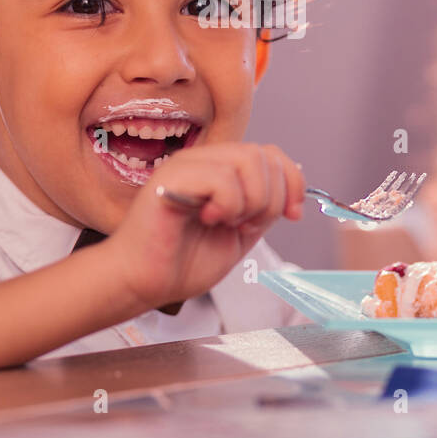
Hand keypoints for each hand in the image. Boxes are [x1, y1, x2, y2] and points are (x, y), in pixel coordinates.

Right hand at [104, 142, 304, 309]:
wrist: (144, 283)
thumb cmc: (181, 263)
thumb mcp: (240, 235)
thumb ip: (263, 208)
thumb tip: (292, 186)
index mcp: (220, 170)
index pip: (270, 153)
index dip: (292, 181)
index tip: (292, 214)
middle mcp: (204, 160)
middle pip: (263, 155)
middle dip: (270, 198)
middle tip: (246, 226)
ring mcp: (187, 165)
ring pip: (247, 161)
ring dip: (249, 201)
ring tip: (226, 223)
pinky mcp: (171, 176)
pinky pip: (222, 178)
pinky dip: (227, 205)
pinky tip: (208, 219)